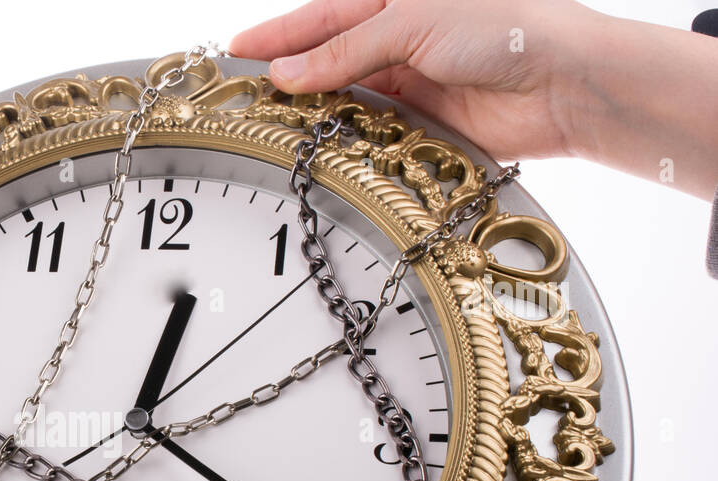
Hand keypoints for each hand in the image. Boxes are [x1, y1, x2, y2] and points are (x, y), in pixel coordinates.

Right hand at [232, 0, 717, 198]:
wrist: (565, 82)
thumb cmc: (507, 26)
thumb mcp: (412, 23)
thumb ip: (345, 51)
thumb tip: (288, 72)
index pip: (322, 16)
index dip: (278, 35)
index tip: (236, 52)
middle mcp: (402, 37)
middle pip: (329, 59)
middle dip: (288, 77)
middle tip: (242, 96)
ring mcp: (411, 81)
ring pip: (345, 98)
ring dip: (314, 111)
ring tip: (273, 125)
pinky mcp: (422, 124)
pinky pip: (371, 132)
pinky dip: (346, 137)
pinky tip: (319, 143)